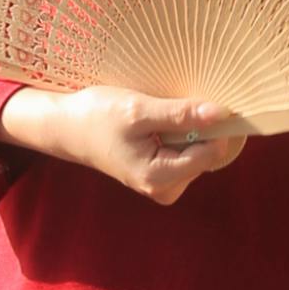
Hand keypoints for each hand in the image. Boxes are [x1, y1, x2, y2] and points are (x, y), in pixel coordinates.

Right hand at [0, 83, 250, 205]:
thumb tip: (221, 114)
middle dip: (200, 128)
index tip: (209, 100)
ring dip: (189, 130)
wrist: (68, 128)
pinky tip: (159, 124)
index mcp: (159, 178)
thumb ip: (180, 114)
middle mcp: (164, 189)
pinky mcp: (161, 175)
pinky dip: (180, 135)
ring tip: (160, 114)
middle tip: (175, 105)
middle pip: (207, 154)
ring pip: (198, 152)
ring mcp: (162, 184)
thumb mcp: (138, 110)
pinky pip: (186, 152)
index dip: (216, 126)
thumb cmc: (97, 117)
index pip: (211, 152)